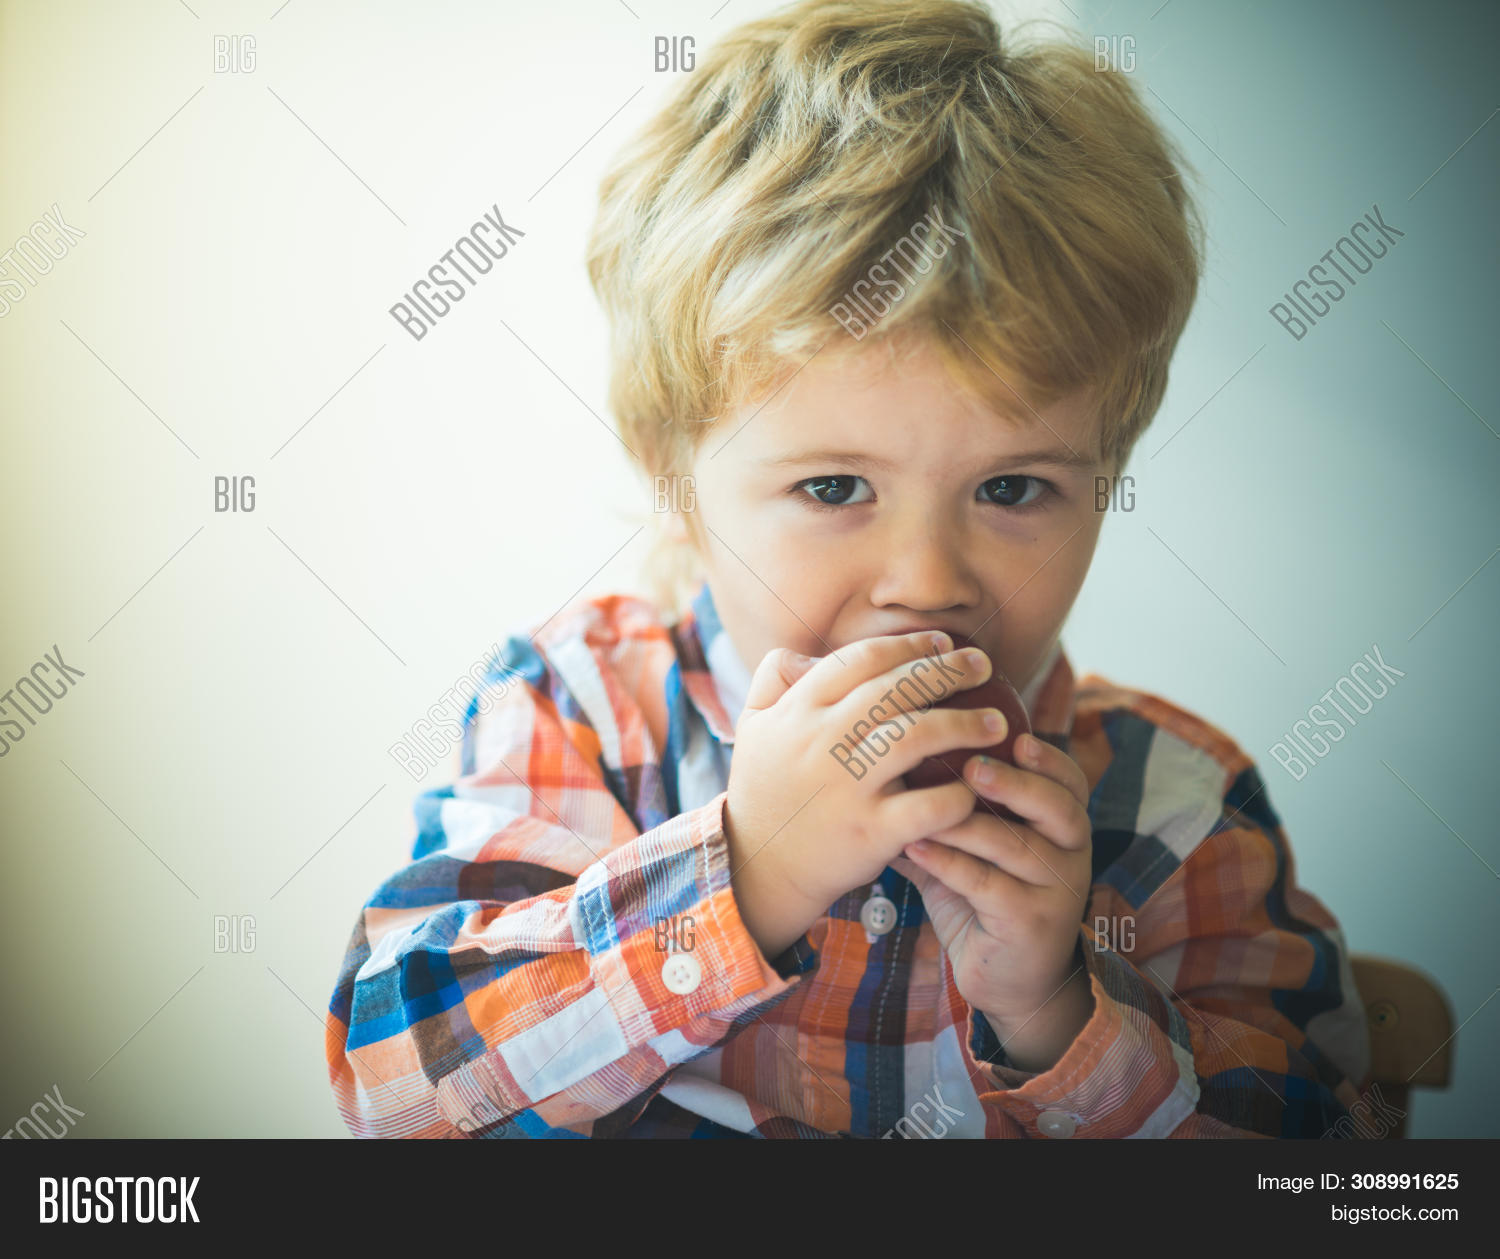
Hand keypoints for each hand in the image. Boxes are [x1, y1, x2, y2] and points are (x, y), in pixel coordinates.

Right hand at [723, 631, 998, 952]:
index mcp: (799, 709)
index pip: (862, 659)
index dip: (908, 646)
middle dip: (948, 671)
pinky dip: (956, 796)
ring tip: (996, 722)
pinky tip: (973, 788)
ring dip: (964, 725)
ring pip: (916, 737)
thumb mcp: (752, 724)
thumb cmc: (765, 790)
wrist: (759, 867)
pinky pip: (926, 807)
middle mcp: (822, 740)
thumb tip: (814, 655)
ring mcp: (847, 787)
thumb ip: (775, 677)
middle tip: (982, 666)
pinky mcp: (869, 832)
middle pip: (896, 689)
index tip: (942, 642)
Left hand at [890, 731, 1094, 1072]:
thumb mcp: (976, 850)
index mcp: (1064, 827)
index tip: (1016, 736)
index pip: (1070, 782)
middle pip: (1057, 807)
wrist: (1010, 981)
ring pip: (1013, 846)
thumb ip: (949, 810)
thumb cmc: (988, 901)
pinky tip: (914, 848)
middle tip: (972, 767)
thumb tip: (893, 763)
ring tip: (924, 804)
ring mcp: (1055, 892)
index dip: (1047, 758)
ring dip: (965, 824)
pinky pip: (987, 885)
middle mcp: (1070, 855)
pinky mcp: (1029, 924)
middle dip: (1015, 784)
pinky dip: (948, 863)